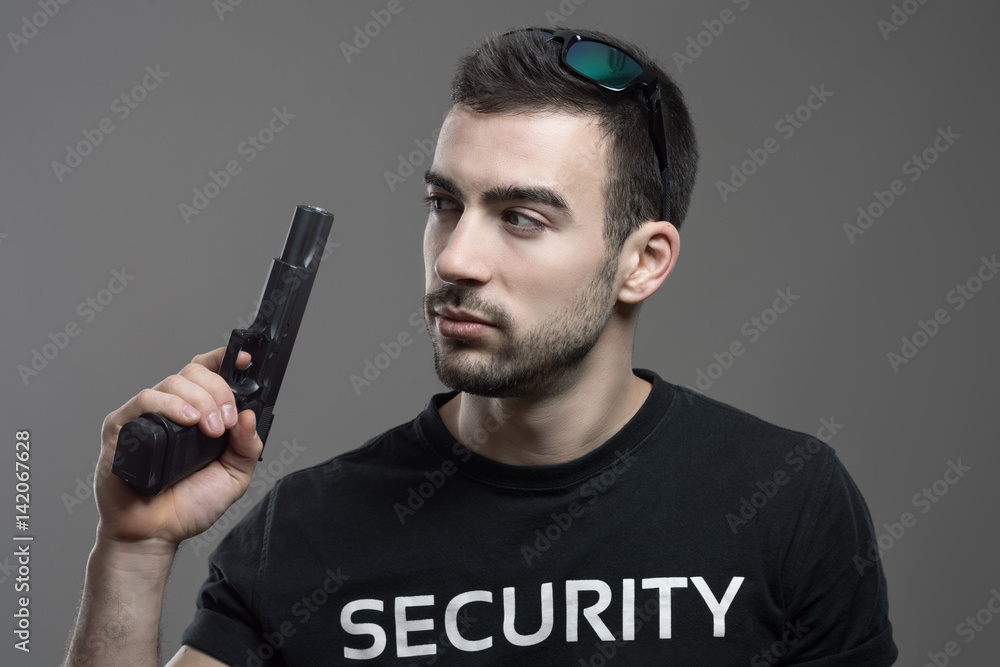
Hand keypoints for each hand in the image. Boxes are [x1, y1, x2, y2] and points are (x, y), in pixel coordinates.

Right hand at [94, 347, 262, 552]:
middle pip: (193, 373)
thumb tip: (249, 416)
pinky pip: (144, 400)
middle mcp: (171, 410)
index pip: (207, 374)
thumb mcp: (233, 476)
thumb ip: (247, 446)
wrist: (154, 533)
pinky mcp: (121, 427)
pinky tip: (187, 419)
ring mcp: (145, 417)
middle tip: (225, 423)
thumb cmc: (187, 506)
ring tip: (210, 428)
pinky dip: (169, 404)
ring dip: (199, 399)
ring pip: (172, 382)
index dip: (224, 362)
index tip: (245, 360)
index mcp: (197, 415)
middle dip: (218, 392)